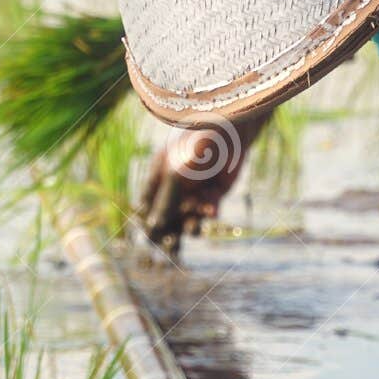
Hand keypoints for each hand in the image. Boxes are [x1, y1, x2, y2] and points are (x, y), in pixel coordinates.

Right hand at [140, 110, 271, 249]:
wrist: (230, 132)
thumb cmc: (195, 148)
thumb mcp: (176, 177)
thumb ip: (166, 203)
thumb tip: (153, 229)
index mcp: (159, 174)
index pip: (149, 202)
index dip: (148, 220)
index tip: (149, 237)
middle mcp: (176, 183)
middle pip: (169, 214)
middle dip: (170, 230)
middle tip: (171, 246)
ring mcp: (195, 188)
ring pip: (189, 215)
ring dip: (190, 225)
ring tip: (194, 229)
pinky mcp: (214, 192)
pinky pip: (207, 209)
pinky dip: (208, 212)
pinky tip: (211, 212)